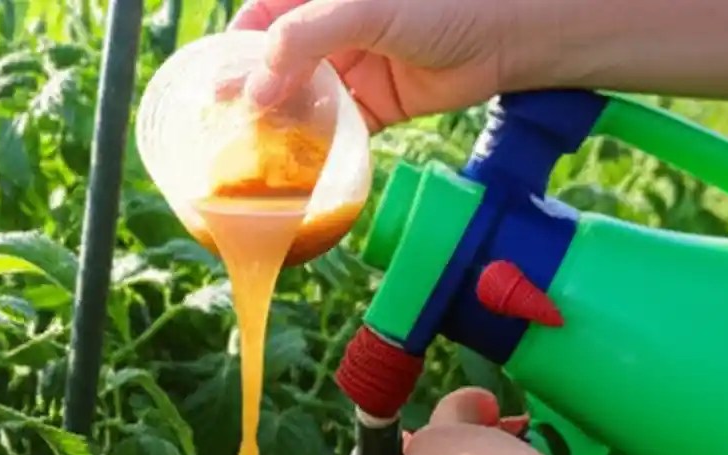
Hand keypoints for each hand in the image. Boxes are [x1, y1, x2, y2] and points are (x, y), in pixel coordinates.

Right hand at [228, 0, 516, 132]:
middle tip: (232, 130)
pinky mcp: (377, 106)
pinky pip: (339, 129)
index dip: (235, 54)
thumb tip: (256, 87)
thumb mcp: (365, 7)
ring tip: (259, 154)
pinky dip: (321, 147)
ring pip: (305, 101)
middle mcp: (332, 31)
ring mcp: (354, 69)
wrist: (512, 33)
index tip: (215, 89)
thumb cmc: (441, 1)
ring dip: (284, 126)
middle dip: (254, 97)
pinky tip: (302, 165)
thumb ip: (306, 38)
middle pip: (277, 66)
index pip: (261, 21)